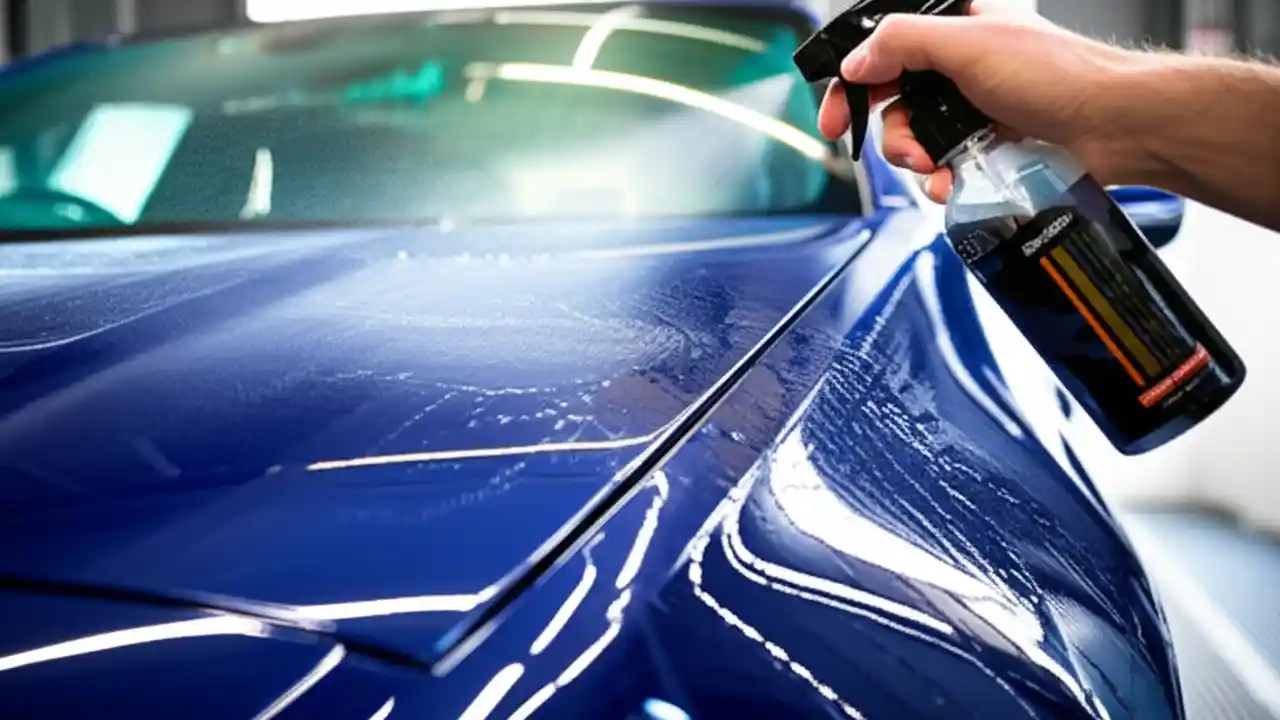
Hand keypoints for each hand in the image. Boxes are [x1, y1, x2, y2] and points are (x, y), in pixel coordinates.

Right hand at [817, 0, 1139, 201]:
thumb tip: (858, 63)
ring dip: (915, 159)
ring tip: (934, 165)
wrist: (1116, 127)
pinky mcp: (983, 146)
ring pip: (912, 139)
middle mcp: (959, 65)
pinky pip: (940, 168)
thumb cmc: (1061, 74)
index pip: (883, 47)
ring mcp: (971, 108)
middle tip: (904, 147)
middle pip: (890, 101)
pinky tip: (953, 182)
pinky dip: (940, 181)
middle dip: (891, 131)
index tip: (836, 111)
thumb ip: (904, 44)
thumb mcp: (970, 44)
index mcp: (956, 25)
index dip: (852, 79)